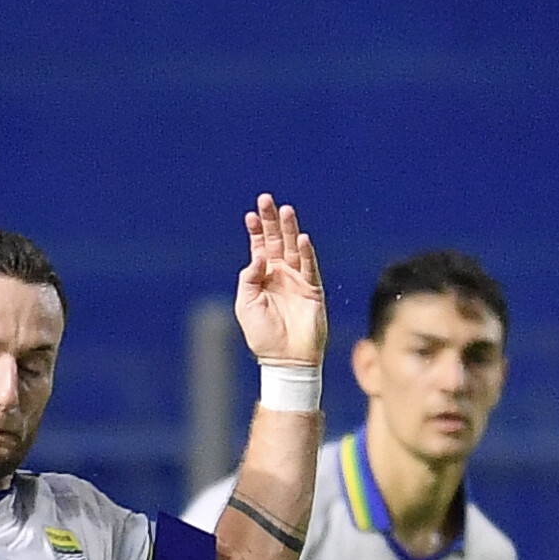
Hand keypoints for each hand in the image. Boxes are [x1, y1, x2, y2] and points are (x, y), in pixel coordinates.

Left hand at [232, 194, 327, 366]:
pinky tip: (301, 239)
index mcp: (262, 278)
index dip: (256, 231)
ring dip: (290, 230)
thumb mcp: (245, 305)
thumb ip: (249, 278)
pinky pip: (309, 267)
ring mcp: (297, 280)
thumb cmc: (262, 336)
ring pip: (293, 249)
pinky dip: (306, 253)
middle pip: (277, 241)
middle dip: (272, 221)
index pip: (259, 248)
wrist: (285, 359)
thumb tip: (258, 255)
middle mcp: (280, 274)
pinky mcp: (313, 289)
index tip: (251, 215)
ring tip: (285, 211)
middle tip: (266, 200)